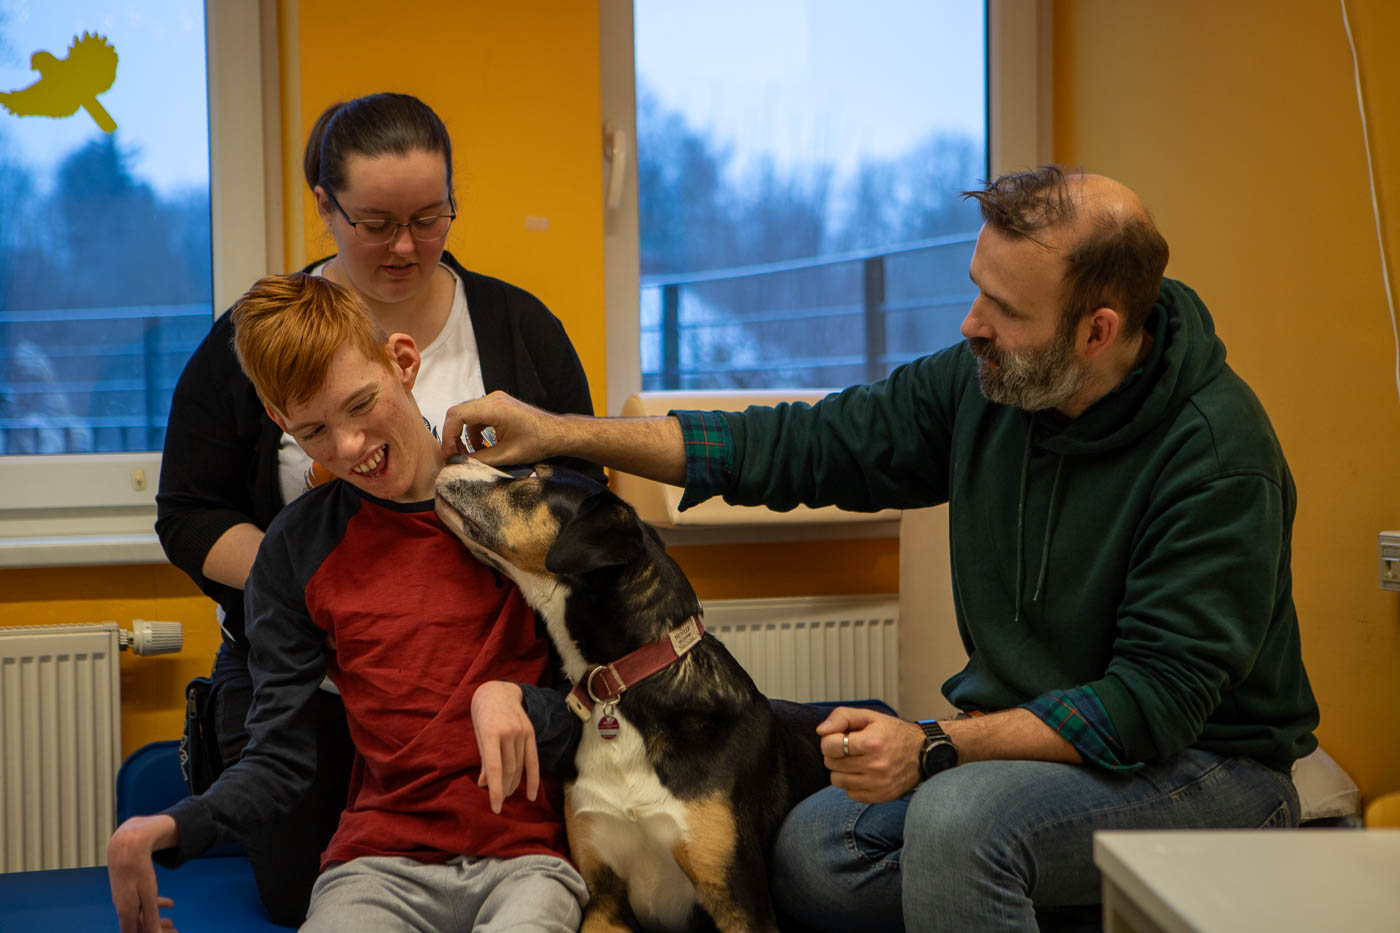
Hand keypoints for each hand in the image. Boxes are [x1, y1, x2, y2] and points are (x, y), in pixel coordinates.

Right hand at [107, 814, 178, 932]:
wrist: (126, 846)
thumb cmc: (138, 870)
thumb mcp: (148, 895)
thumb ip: (151, 916)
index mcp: (125, 912)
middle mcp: (122, 908)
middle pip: (140, 926)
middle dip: (158, 931)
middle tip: (176, 931)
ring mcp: (124, 899)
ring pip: (142, 916)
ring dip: (157, 920)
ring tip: (174, 923)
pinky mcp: (128, 890)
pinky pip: (141, 904)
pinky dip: (156, 905)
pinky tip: (171, 903)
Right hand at [441, 391, 563, 464]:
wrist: (557, 434)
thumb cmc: (538, 442)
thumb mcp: (506, 456)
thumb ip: (479, 459)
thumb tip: (459, 463)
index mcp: (494, 408)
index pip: (456, 416)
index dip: (448, 436)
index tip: (450, 454)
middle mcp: (493, 399)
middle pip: (458, 413)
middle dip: (453, 436)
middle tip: (456, 455)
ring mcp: (495, 400)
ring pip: (467, 415)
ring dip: (465, 435)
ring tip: (470, 454)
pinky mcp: (499, 405)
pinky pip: (477, 416)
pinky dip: (475, 432)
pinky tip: (483, 447)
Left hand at [471, 680, 540, 813]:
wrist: (497, 692)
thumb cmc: (482, 716)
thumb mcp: (479, 736)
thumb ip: (484, 760)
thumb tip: (484, 784)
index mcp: (490, 732)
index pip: (493, 767)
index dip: (495, 789)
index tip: (495, 807)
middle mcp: (508, 732)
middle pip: (508, 768)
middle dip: (504, 787)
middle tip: (500, 800)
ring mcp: (522, 731)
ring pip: (519, 766)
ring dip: (514, 783)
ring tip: (509, 793)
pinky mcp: (530, 732)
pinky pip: (533, 760)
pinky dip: (533, 779)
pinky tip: (532, 794)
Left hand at [817, 707, 924, 803]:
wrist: (923, 753)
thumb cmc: (893, 733)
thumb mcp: (869, 716)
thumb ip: (842, 717)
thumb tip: (821, 731)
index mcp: (871, 743)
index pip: (829, 746)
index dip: (830, 740)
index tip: (840, 738)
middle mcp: (875, 766)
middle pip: (831, 763)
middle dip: (836, 754)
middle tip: (850, 749)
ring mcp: (878, 784)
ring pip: (837, 781)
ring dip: (842, 770)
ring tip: (856, 761)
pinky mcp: (881, 796)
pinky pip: (850, 794)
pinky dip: (853, 784)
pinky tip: (864, 774)